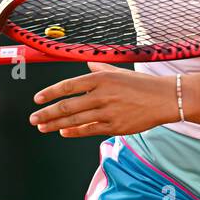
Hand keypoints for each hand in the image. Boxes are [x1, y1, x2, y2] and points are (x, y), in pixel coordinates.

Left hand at [29, 62, 178, 138]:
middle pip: (67, 106)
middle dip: (47, 113)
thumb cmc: (142, 85)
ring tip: (42, 127)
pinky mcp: (115, 126)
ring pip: (75, 120)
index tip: (37, 99)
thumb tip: (87, 67)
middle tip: (34, 118)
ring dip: (56, 124)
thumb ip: (100, 70)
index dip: (50, 93)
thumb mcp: (119, 72)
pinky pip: (89, 130)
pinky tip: (63, 132)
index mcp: (101, 78)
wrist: (165, 99)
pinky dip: (74, 131)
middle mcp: (102, 95)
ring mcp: (108, 112)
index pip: (68, 86)